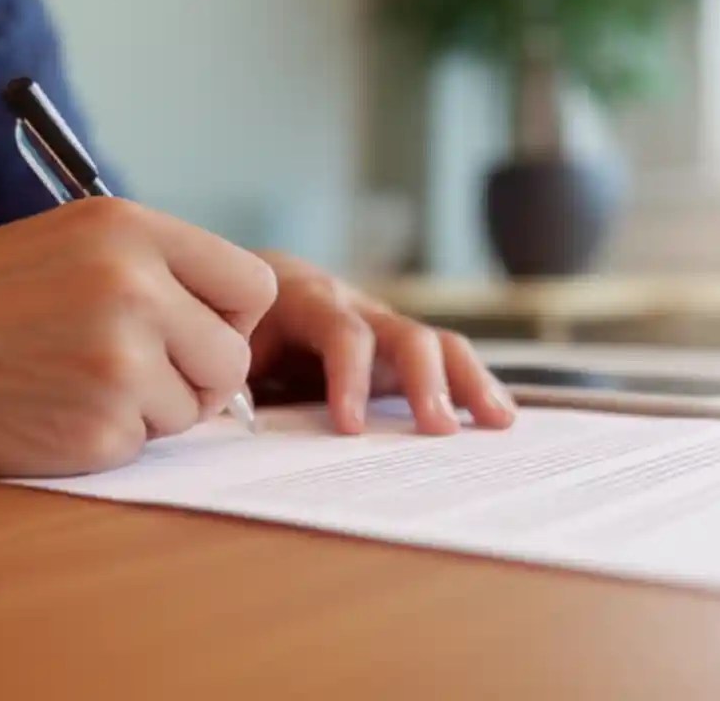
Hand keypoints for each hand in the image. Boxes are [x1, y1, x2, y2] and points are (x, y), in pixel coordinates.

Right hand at [0, 198, 275, 477]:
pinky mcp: (97, 428)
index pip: (254, 283)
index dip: (232, 317)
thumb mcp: (66, 244)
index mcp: (128, 227)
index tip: (199, 331)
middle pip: (235, 357)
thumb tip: (236, 327)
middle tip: (138, 373)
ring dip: (150, 410)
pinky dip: (107, 440)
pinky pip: (144, 445)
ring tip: (73, 384)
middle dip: (198, 376)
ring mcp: (119, 361)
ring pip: (195, 409)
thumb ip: (157, 272)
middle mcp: (135, 286)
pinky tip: (49, 413)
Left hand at [248, 252, 516, 434]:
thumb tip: (230, 426)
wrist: (235, 290)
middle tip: (439, 429)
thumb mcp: (220, 350)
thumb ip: (228, 383)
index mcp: (303, 300)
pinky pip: (443, 362)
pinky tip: (498, 418)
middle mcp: (353, 306)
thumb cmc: (226, 328)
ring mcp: (382, 327)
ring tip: (498, 422)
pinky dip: (471, 388)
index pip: (340, 332)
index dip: (349, 377)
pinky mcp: (397, 352)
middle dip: (424, 382)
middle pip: (403, 334)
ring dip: (468, 382)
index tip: (349, 428)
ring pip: (436, 344)